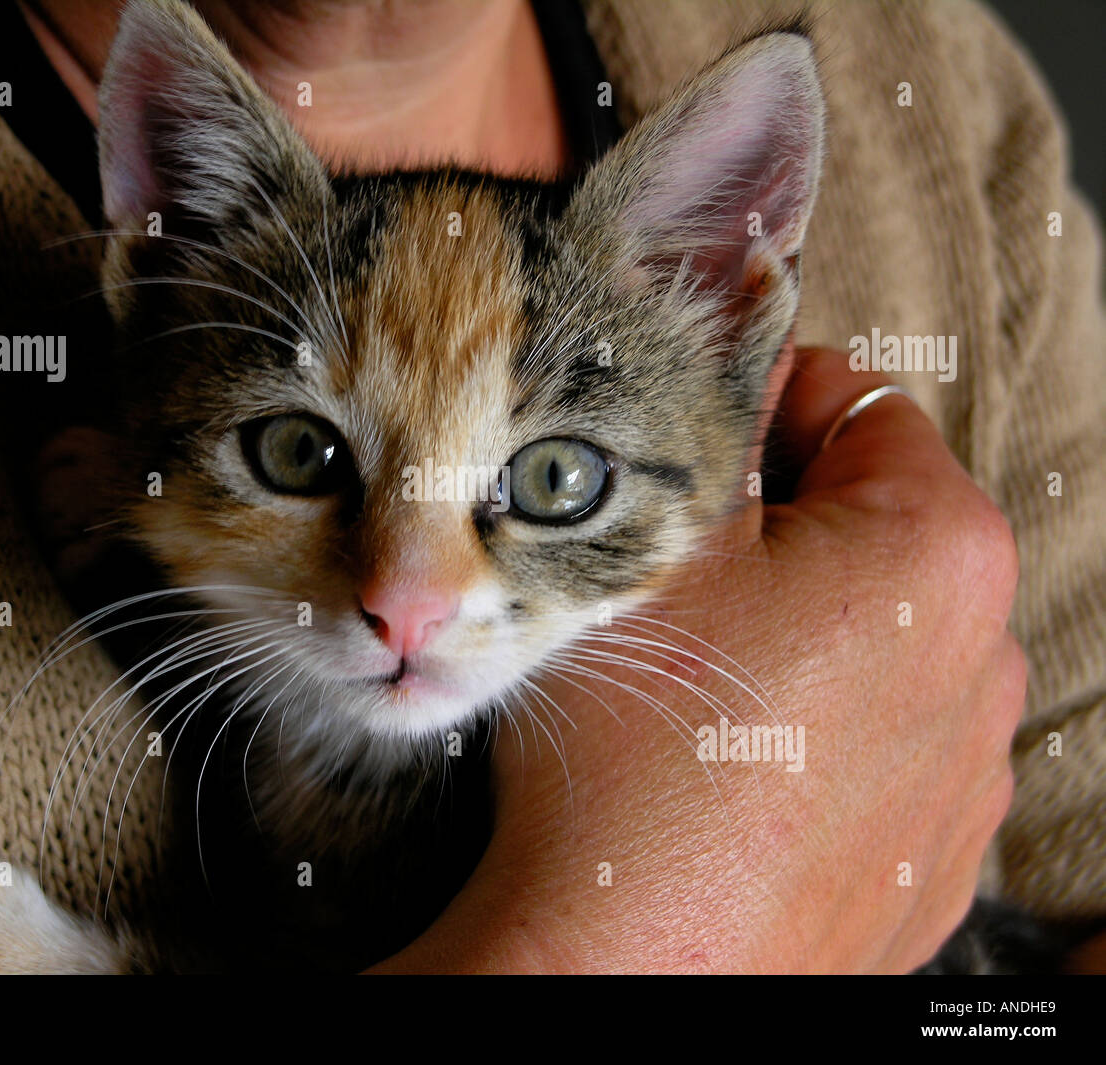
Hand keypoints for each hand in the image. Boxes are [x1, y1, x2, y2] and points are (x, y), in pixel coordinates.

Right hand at [373, 346, 1023, 972]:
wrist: (630, 970)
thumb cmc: (640, 758)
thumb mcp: (650, 549)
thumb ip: (707, 435)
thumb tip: (727, 382)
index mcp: (937, 552)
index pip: (856, 407)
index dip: (759, 407)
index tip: (696, 444)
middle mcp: (985, 659)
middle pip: (871, 530)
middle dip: (780, 530)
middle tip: (677, 572)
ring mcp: (966, 769)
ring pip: (875, 639)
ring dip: (801, 631)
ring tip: (703, 682)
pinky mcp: (932, 850)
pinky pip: (880, 741)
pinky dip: (818, 726)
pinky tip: (735, 762)